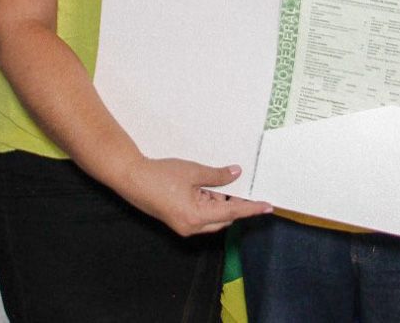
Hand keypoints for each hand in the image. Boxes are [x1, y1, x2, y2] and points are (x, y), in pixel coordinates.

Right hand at [123, 158, 272, 236]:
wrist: (132, 179)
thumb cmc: (160, 175)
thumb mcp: (194, 171)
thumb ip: (217, 176)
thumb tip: (236, 174)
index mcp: (197, 216)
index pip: (232, 212)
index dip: (251, 208)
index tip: (267, 206)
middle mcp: (191, 227)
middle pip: (224, 218)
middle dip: (233, 202)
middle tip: (242, 185)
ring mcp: (184, 226)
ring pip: (213, 217)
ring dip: (219, 202)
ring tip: (218, 182)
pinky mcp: (178, 221)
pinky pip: (201, 215)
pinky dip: (208, 203)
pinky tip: (206, 188)